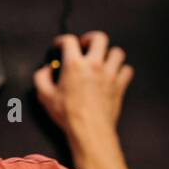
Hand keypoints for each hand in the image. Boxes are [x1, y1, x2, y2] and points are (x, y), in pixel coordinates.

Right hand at [33, 31, 132, 157]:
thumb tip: (46, 70)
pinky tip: (114, 74)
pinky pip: (127, 70)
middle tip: (85, 45)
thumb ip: (41, 78)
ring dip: (109, 54)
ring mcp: (109, 74)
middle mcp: (94, 65)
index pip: (69, 40)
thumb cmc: (69, 115)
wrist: (89, 130)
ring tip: (102, 59)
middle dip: (90, 38)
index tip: (60, 45)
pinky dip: (121, 70)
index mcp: (74, 64)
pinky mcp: (120, 85)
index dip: (62, 40)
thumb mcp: (45, 96)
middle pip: (99, 38)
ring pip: (117, 52)